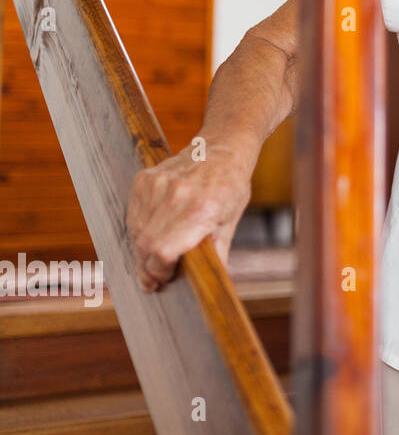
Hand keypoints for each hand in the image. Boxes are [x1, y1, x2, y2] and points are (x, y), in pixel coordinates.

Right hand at [126, 141, 254, 291]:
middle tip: (152, 281)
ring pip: (135, 232)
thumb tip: (208, 285)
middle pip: (146, 245)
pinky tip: (150, 237)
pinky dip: (138, 231)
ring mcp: (156, 185)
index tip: (160, 283)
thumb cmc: (230, 187)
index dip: (159, 272)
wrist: (221, 149)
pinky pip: (132, 215)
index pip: (163, 252)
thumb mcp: (231, 222)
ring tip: (151, 261)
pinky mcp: (144, 179)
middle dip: (147, 268)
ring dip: (141, 251)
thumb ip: (216, 253)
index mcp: (202, 210)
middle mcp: (176, 196)